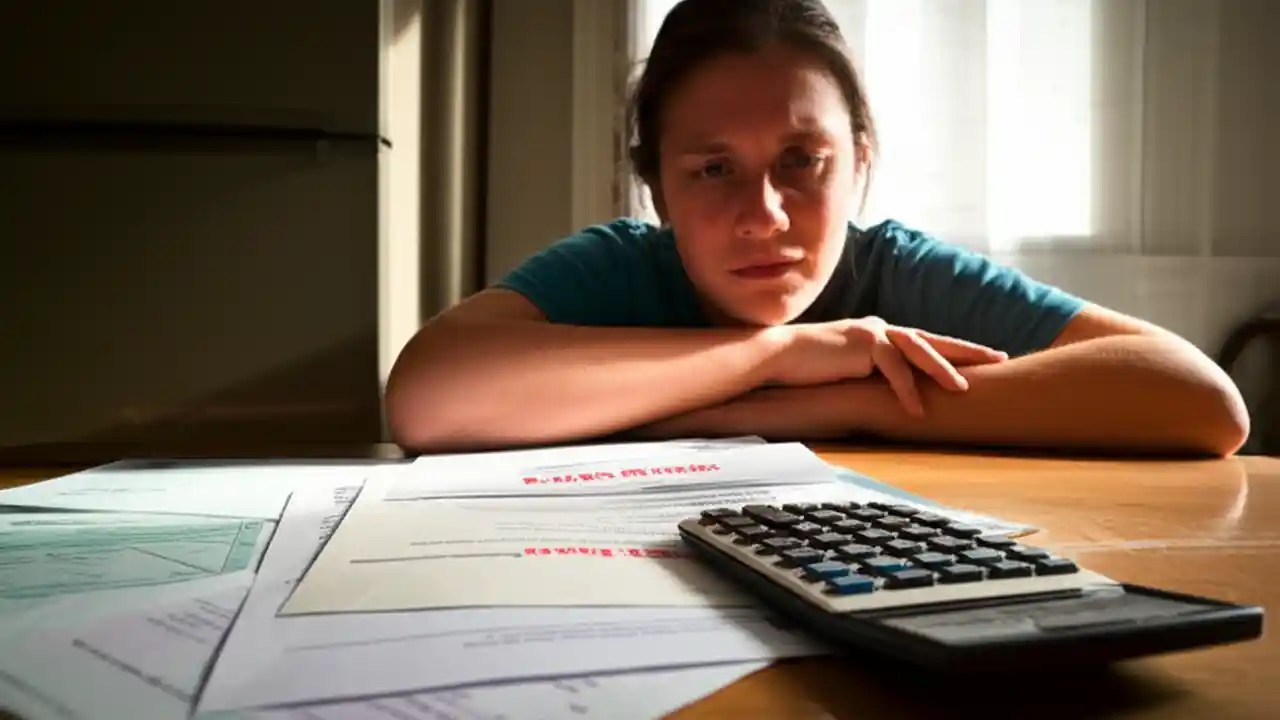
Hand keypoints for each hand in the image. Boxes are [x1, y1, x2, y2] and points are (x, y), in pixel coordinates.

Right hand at [764, 317, 1007, 416]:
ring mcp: (873, 333)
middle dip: (966, 350)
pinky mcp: (863, 343)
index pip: (924, 343)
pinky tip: (916, 410)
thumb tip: (895, 399)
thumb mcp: (848, 372)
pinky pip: (892, 368)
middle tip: (999, 358)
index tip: (982, 360)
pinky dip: (905, 390)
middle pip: (932, 339)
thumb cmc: (808, 368)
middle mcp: (881, 329)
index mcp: (880, 336)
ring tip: (963, 389)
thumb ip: (872, 377)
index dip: (953, 351)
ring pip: (918, 349)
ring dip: (942, 369)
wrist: (778, 356)